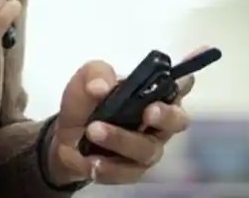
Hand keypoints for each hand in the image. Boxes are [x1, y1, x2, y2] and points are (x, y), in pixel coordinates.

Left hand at [46, 48, 202, 184]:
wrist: (62, 135)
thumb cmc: (87, 102)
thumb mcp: (87, 79)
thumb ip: (96, 75)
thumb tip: (100, 87)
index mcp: (153, 95)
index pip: (178, 87)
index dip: (186, 82)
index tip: (186, 77)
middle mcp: (158, 123)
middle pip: (177, 122)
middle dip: (165, 116)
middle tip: (147, 111)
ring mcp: (147, 150)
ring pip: (146, 149)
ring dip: (120, 139)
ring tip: (93, 130)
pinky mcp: (130, 172)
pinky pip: (125, 173)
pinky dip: (106, 166)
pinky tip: (91, 161)